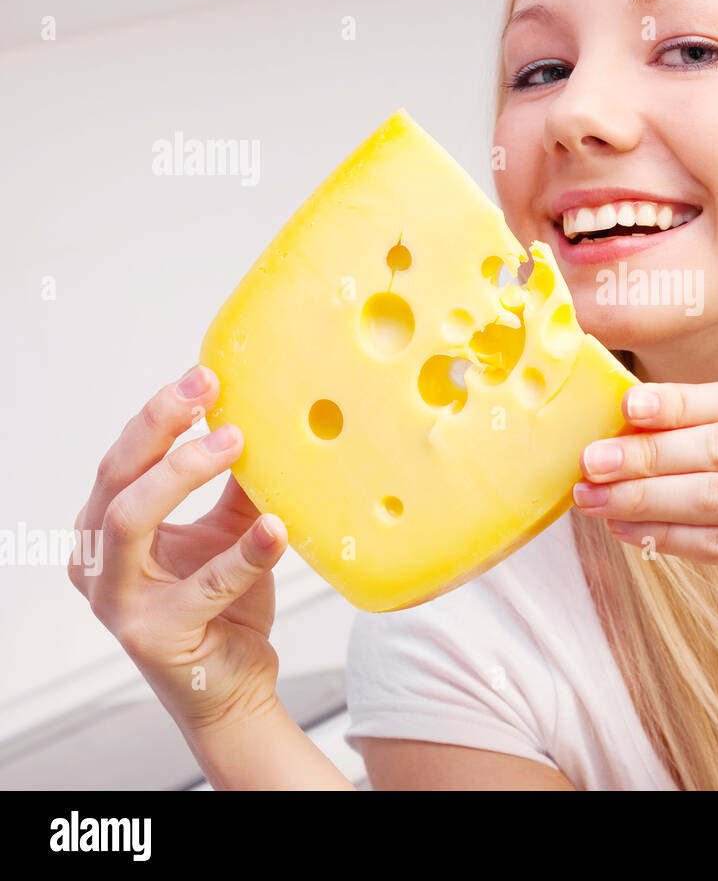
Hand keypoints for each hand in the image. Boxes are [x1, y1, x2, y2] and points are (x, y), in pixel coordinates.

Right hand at [69, 365, 289, 733]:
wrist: (232, 684)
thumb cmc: (223, 604)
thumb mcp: (229, 528)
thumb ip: (237, 482)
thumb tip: (267, 418)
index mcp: (106, 529)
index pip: (122, 458)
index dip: (159, 413)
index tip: (205, 376)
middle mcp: (98, 561)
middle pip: (115, 478)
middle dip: (160, 427)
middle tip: (209, 393)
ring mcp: (119, 601)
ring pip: (129, 520)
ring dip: (182, 473)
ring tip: (236, 444)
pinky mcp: (155, 636)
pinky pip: (203, 585)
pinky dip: (244, 553)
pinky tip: (277, 528)